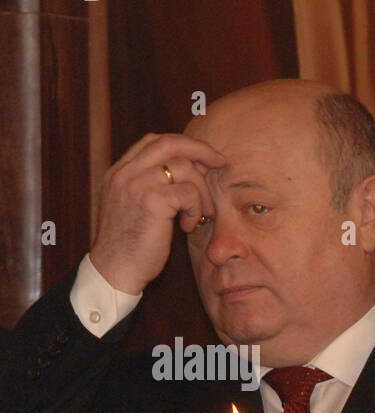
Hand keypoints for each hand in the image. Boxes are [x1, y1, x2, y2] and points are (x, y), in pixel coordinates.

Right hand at [89, 132, 225, 293]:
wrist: (114, 269)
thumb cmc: (131, 246)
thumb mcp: (136, 208)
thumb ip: (154, 187)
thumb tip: (191, 171)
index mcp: (120, 172)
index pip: (153, 141)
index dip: (183, 145)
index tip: (203, 157)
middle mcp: (125, 172)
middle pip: (170, 143)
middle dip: (201, 150)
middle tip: (220, 163)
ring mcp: (136, 184)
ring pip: (184, 168)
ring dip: (202, 192)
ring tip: (201, 214)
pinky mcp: (152, 201)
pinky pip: (189, 193)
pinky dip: (196, 209)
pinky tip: (188, 227)